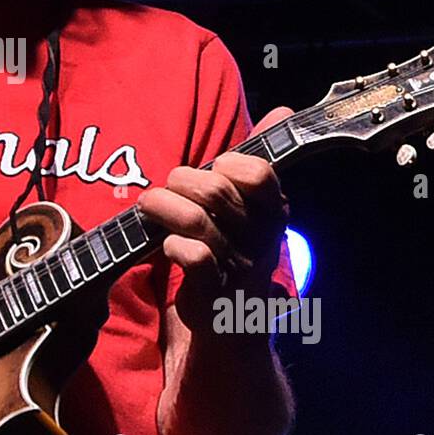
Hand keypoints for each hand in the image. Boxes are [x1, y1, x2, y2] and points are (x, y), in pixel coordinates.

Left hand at [137, 108, 292, 331]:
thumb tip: (284, 110)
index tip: (213, 168)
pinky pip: (192, 257)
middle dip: (180, 181)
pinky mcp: (214, 293)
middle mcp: (261, 239)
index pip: (258, 172)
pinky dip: (172, 245)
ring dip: (163, 207)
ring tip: (149, 205)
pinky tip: (168, 244)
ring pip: (196, 221)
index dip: (227, 163)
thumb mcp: (249, 205)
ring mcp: (238, 267)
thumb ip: (259, 160)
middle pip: (215, 191)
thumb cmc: (232, 252)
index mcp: (273, 212)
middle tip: (168, 187)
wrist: (227, 324)